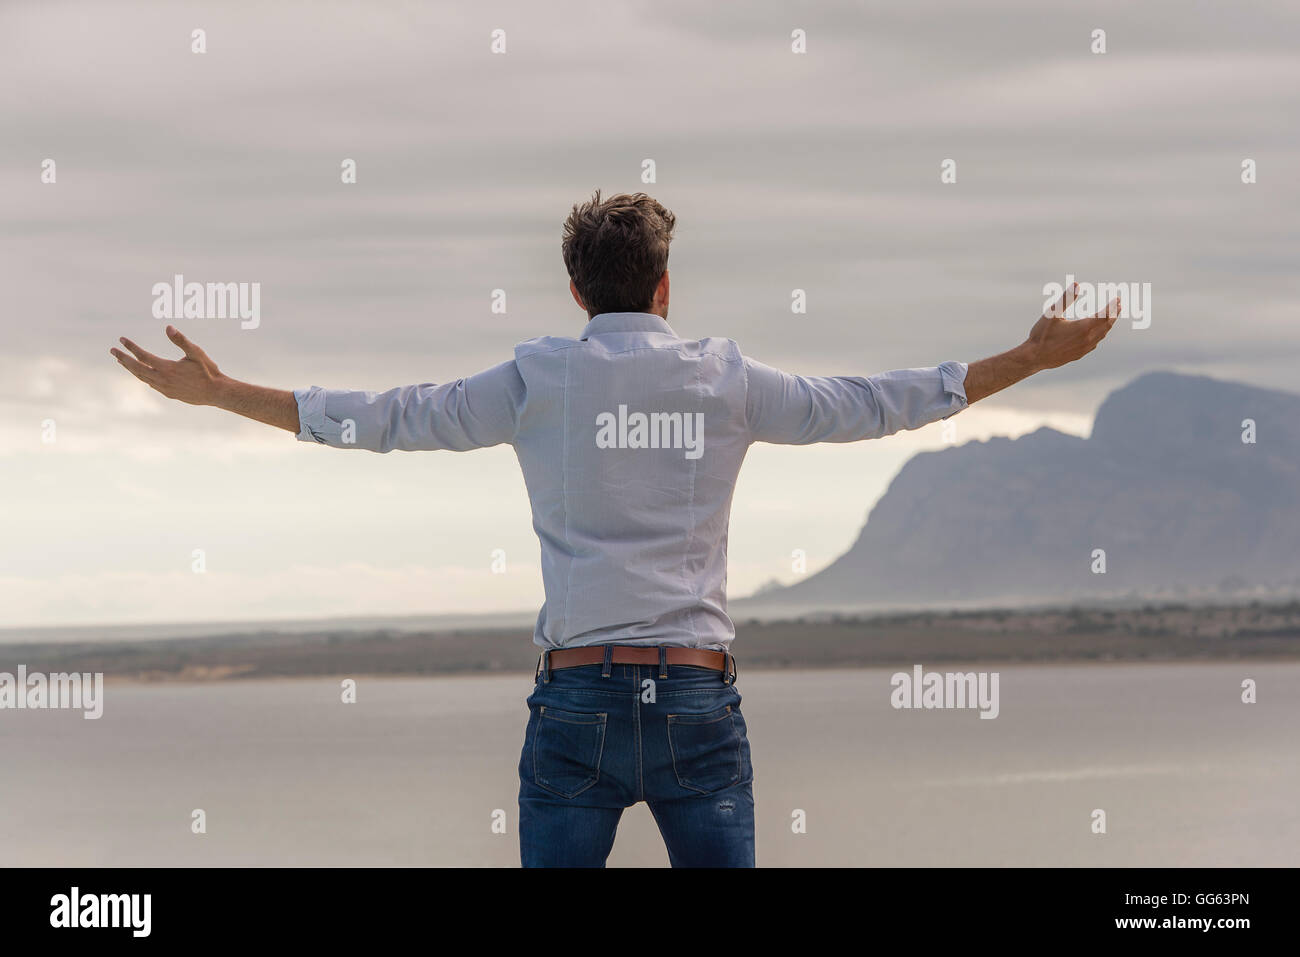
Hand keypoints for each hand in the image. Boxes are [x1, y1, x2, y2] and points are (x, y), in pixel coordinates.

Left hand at [110, 326, 226, 405]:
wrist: (216, 393)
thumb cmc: (208, 371)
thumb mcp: (196, 353)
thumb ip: (181, 340)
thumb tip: (168, 327)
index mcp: (167, 368)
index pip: (143, 356)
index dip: (131, 347)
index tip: (122, 339)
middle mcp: (162, 380)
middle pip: (136, 368)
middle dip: (123, 358)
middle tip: (112, 350)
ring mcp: (164, 388)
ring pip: (141, 377)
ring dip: (130, 368)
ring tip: (121, 361)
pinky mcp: (168, 394)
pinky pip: (150, 384)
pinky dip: (141, 376)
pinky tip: (140, 373)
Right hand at [1023, 282, 1121, 370]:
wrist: (1034, 358)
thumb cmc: (1041, 335)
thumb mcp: (1052, 313)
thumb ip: (1066, 298)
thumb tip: (1076, 284)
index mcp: (1083, 327)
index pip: (1105, 315)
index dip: (1112, 306)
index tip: (1118, 299)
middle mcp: (1087, 338)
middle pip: (1107, 325)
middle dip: (1114, 314)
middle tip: (1118, 305)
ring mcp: (1084, 348)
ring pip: (1102, 335)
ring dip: (1108, 325)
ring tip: (1111, 317)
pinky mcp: (1079, 354)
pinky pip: (1095, 343)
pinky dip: (1100, 335)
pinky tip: (1097, 333)